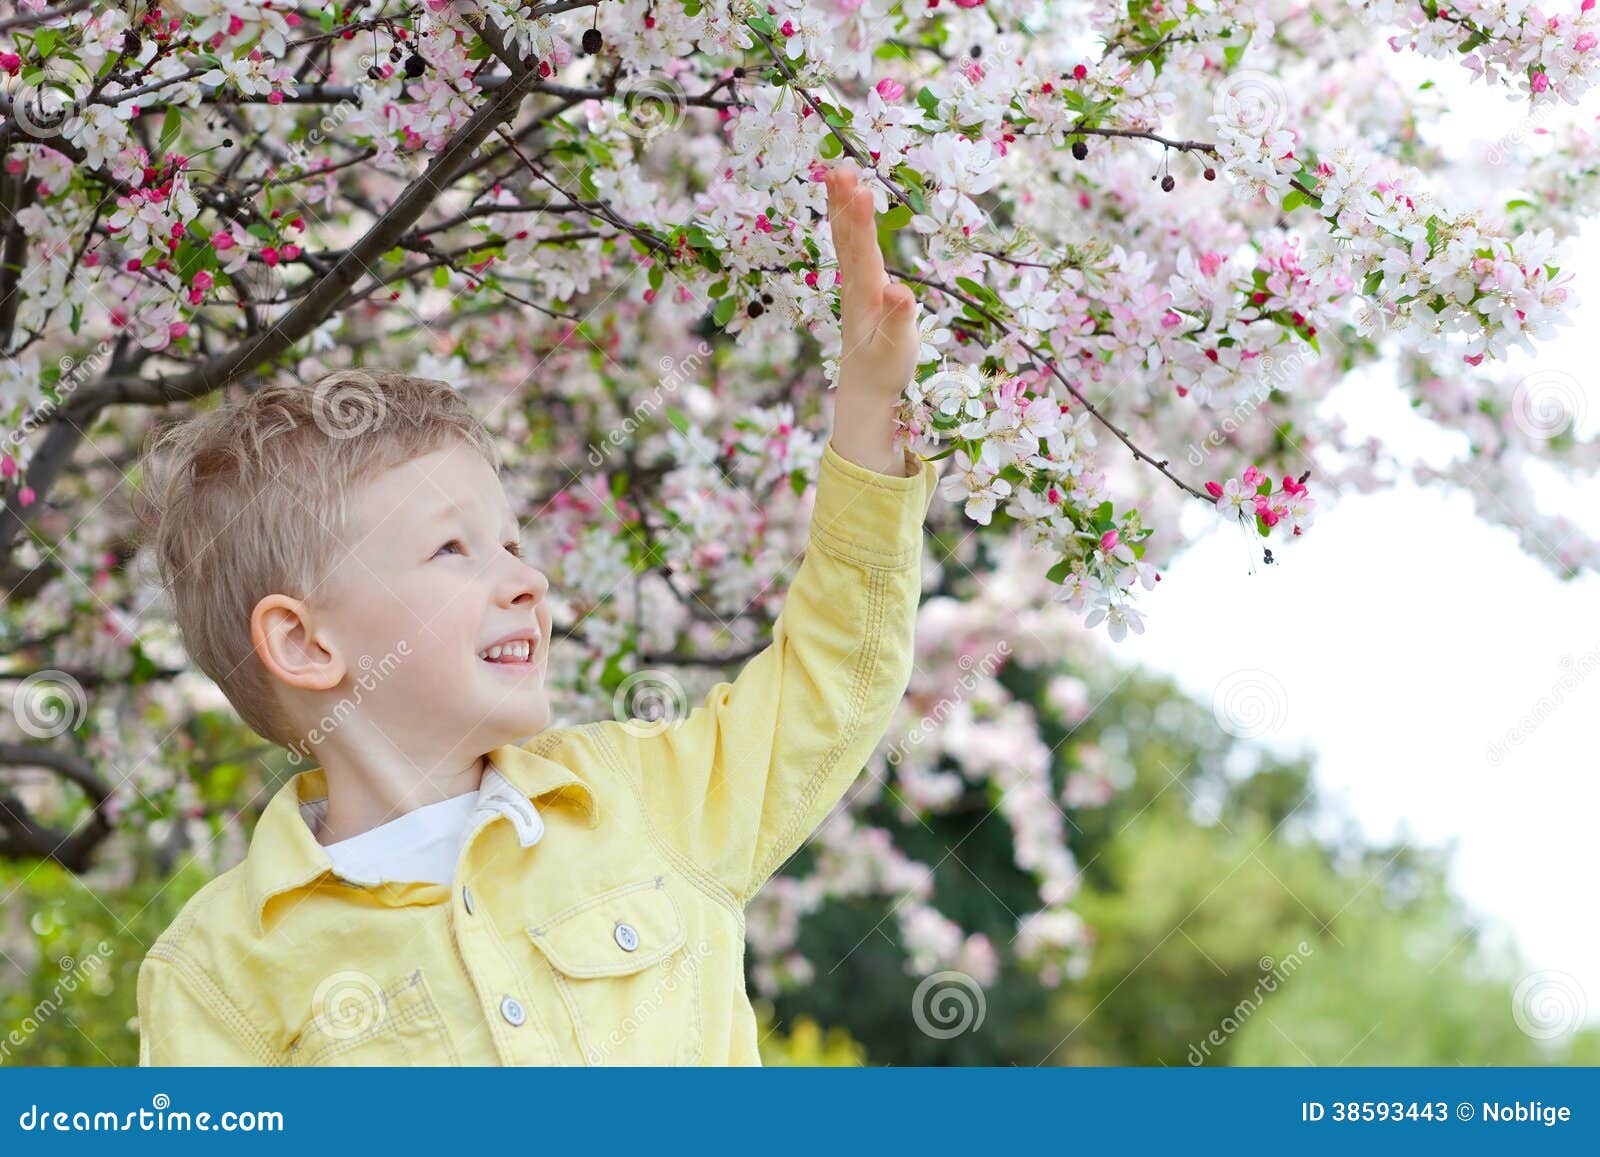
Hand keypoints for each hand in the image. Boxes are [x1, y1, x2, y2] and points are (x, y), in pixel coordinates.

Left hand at [823, 160, 920, 474]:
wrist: (864, 390)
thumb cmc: (884, 370)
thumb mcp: (896, 348)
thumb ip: (898, 320)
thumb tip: (898, 292)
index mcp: (866, 295)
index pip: (862, 251)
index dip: (859, 220)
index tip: (857, 188)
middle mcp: (856, 285)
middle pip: (847, 237)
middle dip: (844, 202)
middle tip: (839, 167)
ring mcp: (855, 285)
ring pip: (846, 240)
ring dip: (842, 206)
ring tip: (838, 174)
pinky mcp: (860, 288)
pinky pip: (852, 248)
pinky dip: (848, 223)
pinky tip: (847, 207)